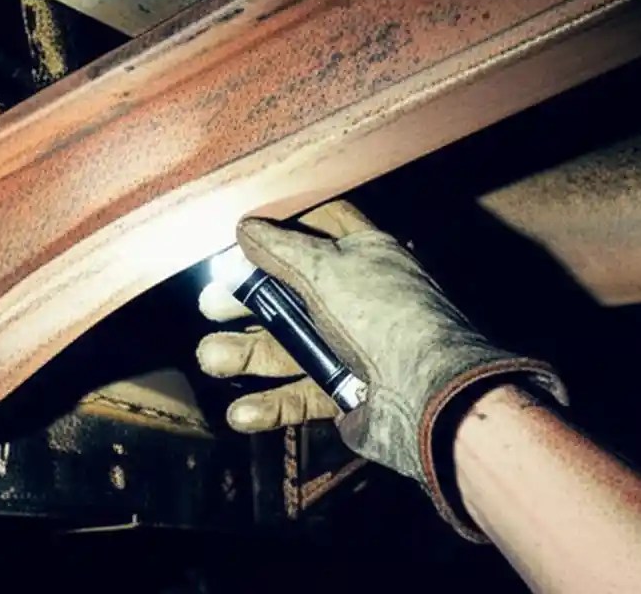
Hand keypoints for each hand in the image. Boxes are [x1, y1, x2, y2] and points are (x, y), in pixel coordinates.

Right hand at [195, 201, 566, 539]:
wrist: (430, 398)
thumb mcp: (326, 270)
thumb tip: (246, 227)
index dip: (279, 231)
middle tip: (211, 304)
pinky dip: (270, 404)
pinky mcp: (345, 393)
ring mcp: (351, 349)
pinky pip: (300, 394)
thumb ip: (281, 248)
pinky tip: (240, 412)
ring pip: (287, 347)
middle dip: (247, 301)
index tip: (238, 237)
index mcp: (365, 257)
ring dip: (247, 353)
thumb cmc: (383, 317)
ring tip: (211, 358)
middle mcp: (358, 299)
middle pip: (289, 294)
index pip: (318, 230)